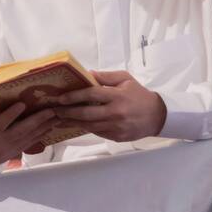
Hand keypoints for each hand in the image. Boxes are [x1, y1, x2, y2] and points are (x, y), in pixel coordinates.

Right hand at [0, 99, 58, 172]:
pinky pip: (33, 141)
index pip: (0, 124)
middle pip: (21, 131)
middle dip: (37, 120)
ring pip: (31, 136)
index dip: (11, 115)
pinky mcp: (16, 151)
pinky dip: (44, 133)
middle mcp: (0, 142)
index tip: (21, 105)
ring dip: (45, 125)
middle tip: (51, 109)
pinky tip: (55, 124)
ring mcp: (10, 148)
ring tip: (58, 114)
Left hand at [50, 69, 166, 141]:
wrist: (158, 116)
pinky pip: (96, 132)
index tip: (60, 98)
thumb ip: (105, 77)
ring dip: (72, 123)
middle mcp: (116, 113)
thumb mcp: (125, 80)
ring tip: (58, 119)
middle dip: (67, 112)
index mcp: (117, 96)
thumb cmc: (139, 95)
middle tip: (54, 111)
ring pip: (89, 126)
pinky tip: (74, 125)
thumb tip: (86, 74)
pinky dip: (84, 128)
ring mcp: (116, 127)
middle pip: (86, 113)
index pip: (91, 95)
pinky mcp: (116, 137)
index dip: (74, 96)